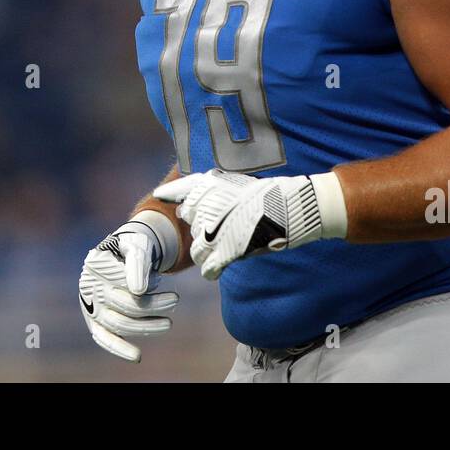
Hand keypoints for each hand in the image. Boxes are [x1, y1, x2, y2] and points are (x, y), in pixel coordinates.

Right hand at [79, 219, 178, 361]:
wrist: (125, 255)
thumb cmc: (133, 247)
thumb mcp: (137, 245)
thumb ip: (137, 263)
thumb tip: (138, 290)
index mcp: (95, 264)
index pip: (119, 279)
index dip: (142, 281)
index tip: (159, 280)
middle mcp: (89, 288)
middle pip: (123, 304)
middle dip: (152, 306)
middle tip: (175, 300)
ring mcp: (93, 307)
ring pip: (120, 324)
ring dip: (147, 326)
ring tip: (169, 322)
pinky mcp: (98, 323)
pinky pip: (106, 339)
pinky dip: (120, 349)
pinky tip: (137, 356)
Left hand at [154, 168, 342, 279]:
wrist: (290, 207)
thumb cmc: (262, 193)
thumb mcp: (228, 180)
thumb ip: (195, 187)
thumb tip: (159, 195)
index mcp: (205, 185)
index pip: (185, 204)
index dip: (200, 211)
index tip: (217, 212)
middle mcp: (205, 206)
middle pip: (192, 227)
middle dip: (207, 229)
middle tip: (232, 225)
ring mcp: (213, 231)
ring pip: (197, 251)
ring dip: (211, 250)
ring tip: (232, 241)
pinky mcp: (225, 252)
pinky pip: (208, 269)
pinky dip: (216, 268)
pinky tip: (227, 259)